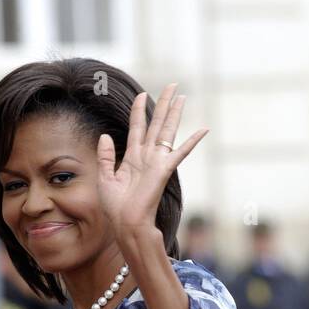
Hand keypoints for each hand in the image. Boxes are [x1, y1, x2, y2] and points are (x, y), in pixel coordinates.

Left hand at [97, 83, 208, 256]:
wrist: (125, 223)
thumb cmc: (115, 206)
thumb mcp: (105, 177)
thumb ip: (106, 156)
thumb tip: (105, 136)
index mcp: (132, 157)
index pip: (137, 127)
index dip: (138, 110)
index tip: (141, 94)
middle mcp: (146, 156)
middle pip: (156, 123)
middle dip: (163, 104)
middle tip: (172, 85)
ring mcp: (157, 162)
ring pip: (167, 131)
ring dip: (174, 113)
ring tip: (181, 96)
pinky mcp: (164, 170)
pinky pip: (181, 152)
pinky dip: (192, 141)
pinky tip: (204, 129)